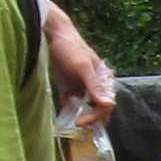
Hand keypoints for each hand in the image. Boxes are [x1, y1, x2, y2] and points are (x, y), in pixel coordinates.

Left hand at [46, 5, 115, 122]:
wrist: (51, 36)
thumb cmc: (69, 48)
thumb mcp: (82, 67)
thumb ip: (95, 86)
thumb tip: (109, 106)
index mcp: (104, 80)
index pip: (105, 106)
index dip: (95, 116)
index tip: (80, 122)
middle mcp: (95, 86)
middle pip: (97, 110)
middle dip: (89, 118)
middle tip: (76, 124)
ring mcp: (82, 88)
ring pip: (85, 109)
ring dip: (78, 114)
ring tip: (68, 115)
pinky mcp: (69, 88)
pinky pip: (72, 105)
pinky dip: (68, 109)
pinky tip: (63, 105)